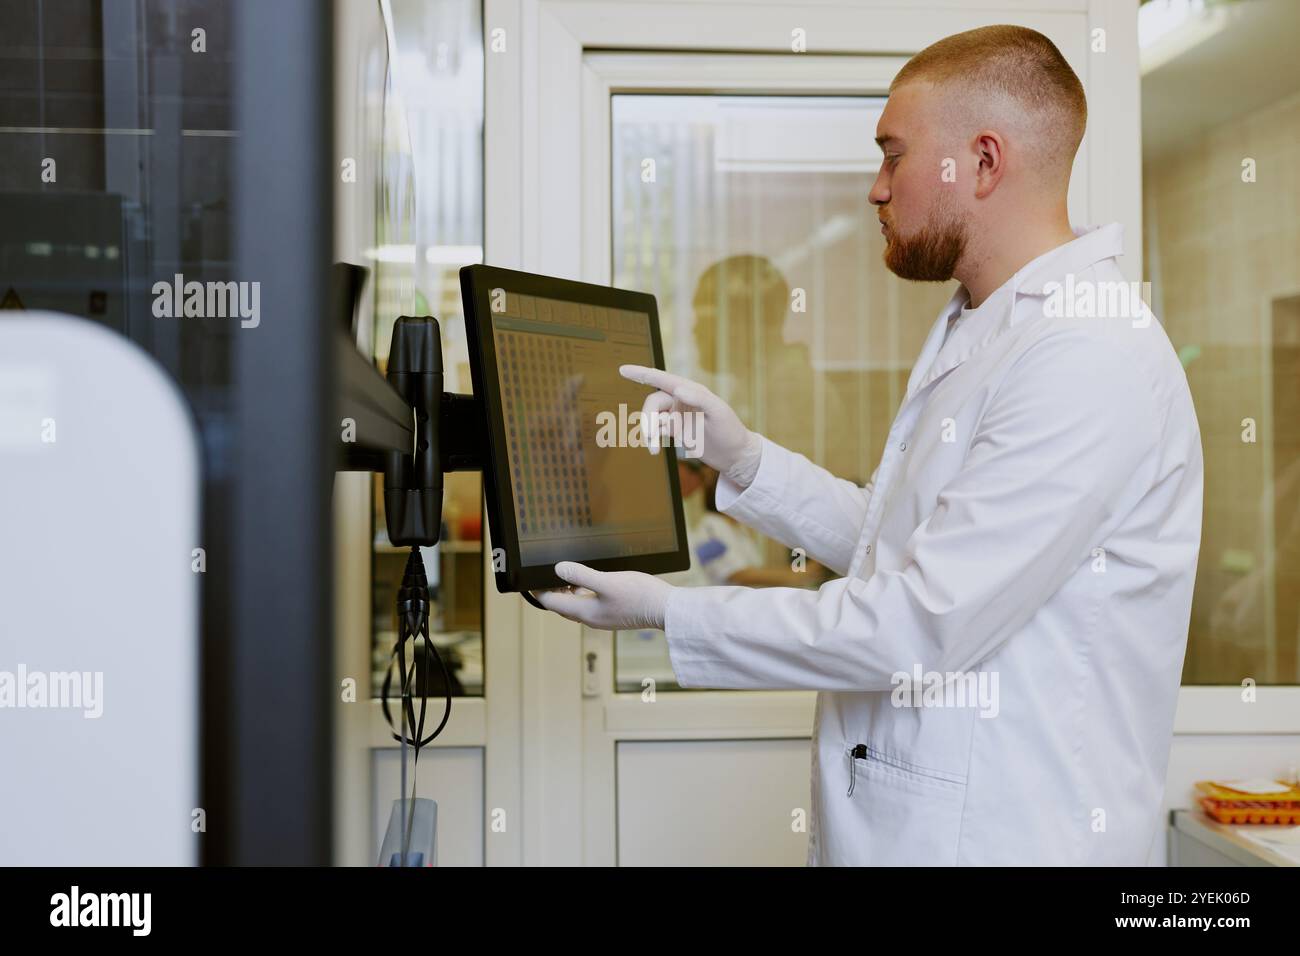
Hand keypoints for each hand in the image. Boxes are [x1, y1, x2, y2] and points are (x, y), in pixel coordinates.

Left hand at [533, 561, 672, 630]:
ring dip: (567, 592)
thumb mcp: (607, 581)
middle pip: (562, 606)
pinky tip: (590, 582)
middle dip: (552, 592)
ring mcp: (602, 618)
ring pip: (575, 606)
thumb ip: (581, 575)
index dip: (539, 591)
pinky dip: (582, 594)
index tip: (531, 578)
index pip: (552, 603)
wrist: (665, 609)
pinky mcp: (613, 614)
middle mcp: (591, 618)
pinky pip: (589, 605)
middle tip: (547, 574)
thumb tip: (558, 569)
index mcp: (585, 612)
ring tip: (566, 576)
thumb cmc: (639, 596)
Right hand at [620, 364, 762, 488]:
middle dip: (647, 419)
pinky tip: (655, 448)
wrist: (734, 456)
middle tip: (650, 437)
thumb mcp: (718, 413)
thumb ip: (698, 398)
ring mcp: (677, 415)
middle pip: (652, 404)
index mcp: (690, 390)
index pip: (661, 379)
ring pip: (652, 418)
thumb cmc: (730, 431)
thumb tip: (676, 389)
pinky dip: (652, 438)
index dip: (641, 373)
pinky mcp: (675, 430)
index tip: (623, 369)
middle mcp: (681, 400)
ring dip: (649, 432)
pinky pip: (656, 430)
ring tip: (653, 448)